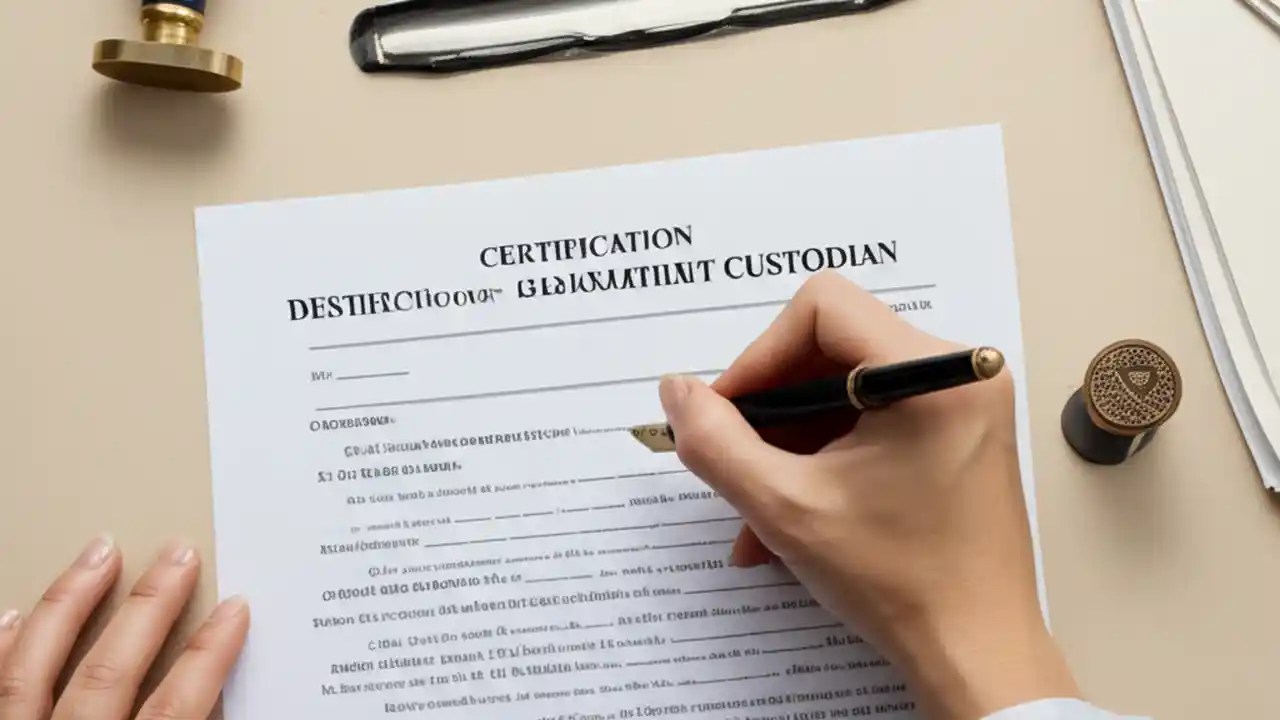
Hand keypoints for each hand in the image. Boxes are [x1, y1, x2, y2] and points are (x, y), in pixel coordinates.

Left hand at [0, 536, 248, 719]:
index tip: (234, 611)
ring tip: (100, 554)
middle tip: (178, 557)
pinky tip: (16, 615)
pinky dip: (4, 648)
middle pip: (110, 672)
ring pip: (34, 670)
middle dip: (149, 607)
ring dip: (71, 604)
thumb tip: (228, 705)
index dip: (208, 655)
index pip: (175, 706)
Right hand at [658, 272, 1078, 719]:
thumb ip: (717, 443)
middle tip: (736, 455)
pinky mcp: (957, 435)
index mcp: (934, 373)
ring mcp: (963, 405)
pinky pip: (872, 420)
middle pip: (832, 345)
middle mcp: (960, 373)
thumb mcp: (786, 507)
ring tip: (753, 503)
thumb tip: (676, 391)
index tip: (727, 412)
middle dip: (772, 404)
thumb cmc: (900, 583)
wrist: (976, 653)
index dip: (760, 355)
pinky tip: (788, 512)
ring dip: (790, 440)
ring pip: (846, 388)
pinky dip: (824, 456)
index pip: (822, 308)